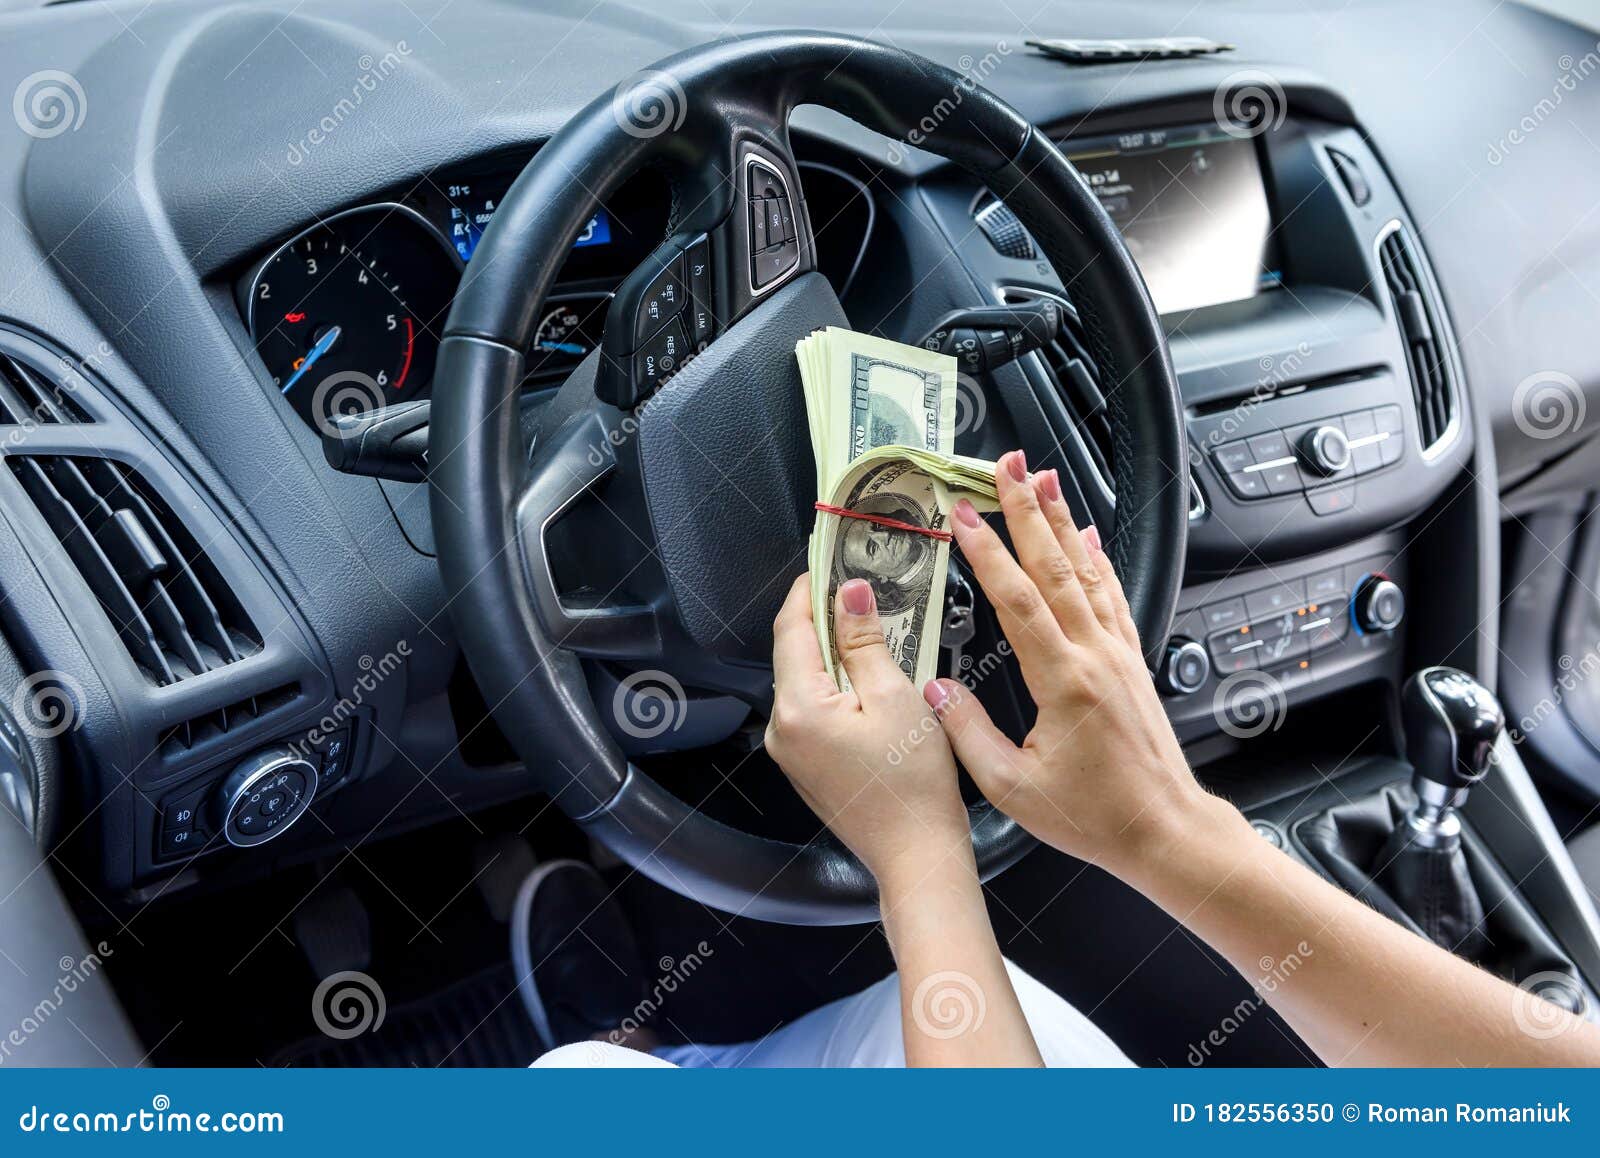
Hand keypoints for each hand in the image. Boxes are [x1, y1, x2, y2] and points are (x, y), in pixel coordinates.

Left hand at [765, 573, 971, 886]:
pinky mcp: (807, 764)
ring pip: (806, 680)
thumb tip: (847, 592)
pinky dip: (838, 685)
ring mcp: (790, 750)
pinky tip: (869, 677)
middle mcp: (781, 728)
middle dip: (825, 618)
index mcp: (797, 707)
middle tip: (858, 586)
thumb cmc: (913, 784)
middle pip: (795, 653)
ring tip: (872, 627)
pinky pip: (815, 709)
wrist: (917, 856)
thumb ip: (864, 641)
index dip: (810, 589)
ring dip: (834, 652)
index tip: (828, 560)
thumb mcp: (896, 697)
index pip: (792, 628)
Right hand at [924, 450, 1210, 878]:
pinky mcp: (1132, 664)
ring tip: (1045, 480)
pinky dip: (1097, 561)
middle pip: (1057, 567)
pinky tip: (1088, 538)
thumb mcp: (1012, 788)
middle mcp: (1096, 657)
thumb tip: (933, 691)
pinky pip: (1112, 597)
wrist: (1164, 832)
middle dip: (1028, 511)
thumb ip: (967, 734)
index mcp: (1064, 683)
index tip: (962, 515)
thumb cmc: (1094, 818)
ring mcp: (1119, 656)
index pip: (1019, 600)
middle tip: (1009, 466)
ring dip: (1062, 523)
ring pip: (1087, 573)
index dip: (988, 552)